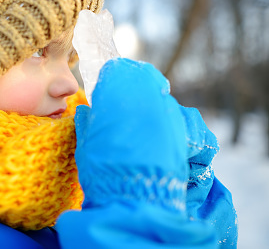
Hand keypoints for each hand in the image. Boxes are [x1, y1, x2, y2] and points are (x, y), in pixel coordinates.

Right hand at [74, 58, 187, 211]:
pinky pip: (175, 117)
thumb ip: (88, 120)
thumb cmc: (103, 171)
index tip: (104, 91)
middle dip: (133, 87)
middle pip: (145, 78)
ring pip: (161, 97)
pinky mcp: (185, 133)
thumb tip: (88, 111)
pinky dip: (165, 122)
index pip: (119, 70)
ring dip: (149, 105)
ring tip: (138, 128)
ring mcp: (171, 114)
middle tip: (122, 106)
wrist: (135, 201)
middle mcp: (150, 98)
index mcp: (121, 93)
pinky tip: (155, 139)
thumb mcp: (86, 142)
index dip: (110, 79)